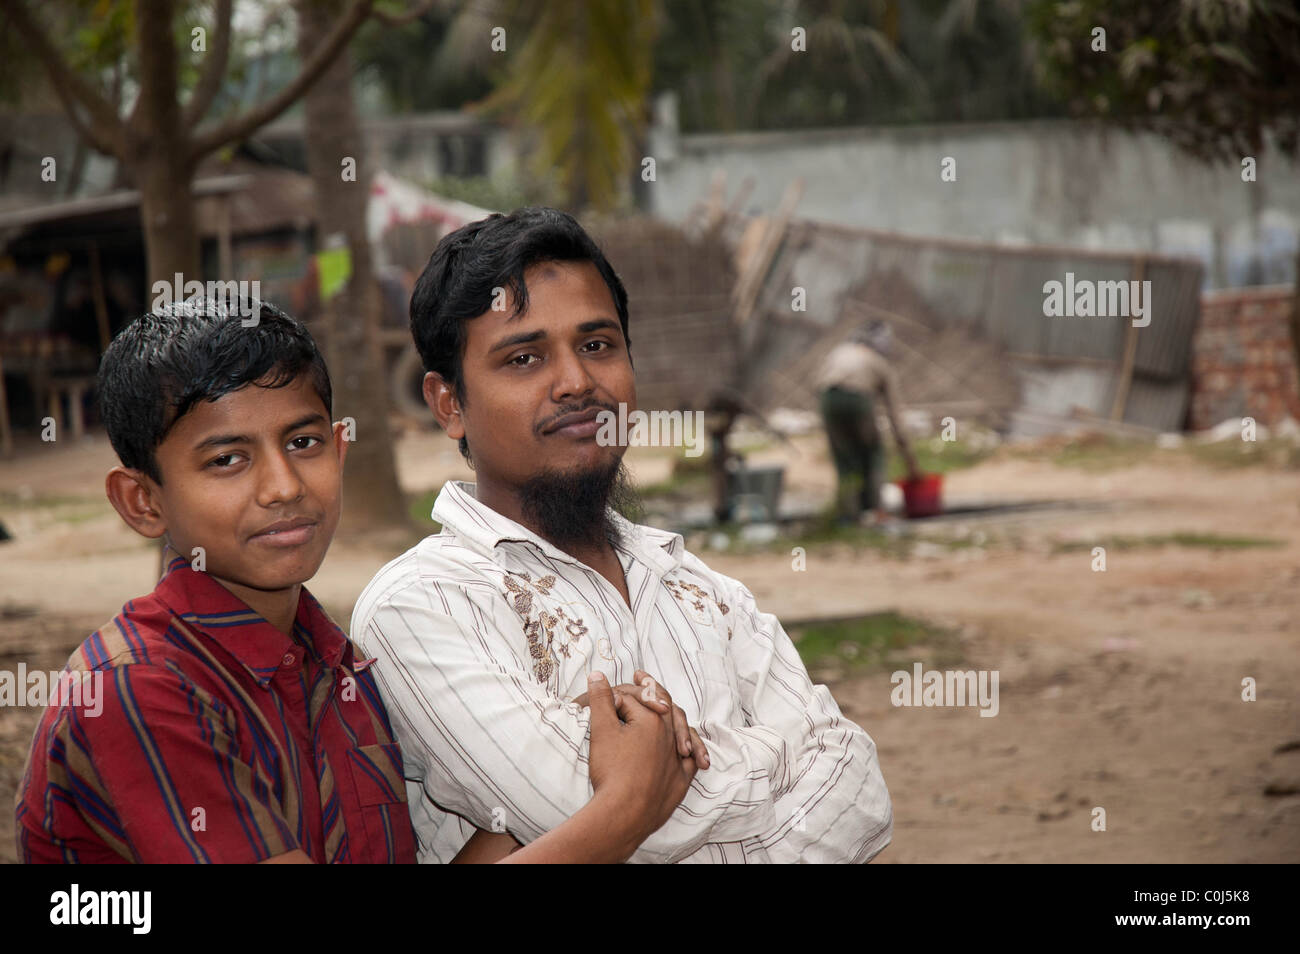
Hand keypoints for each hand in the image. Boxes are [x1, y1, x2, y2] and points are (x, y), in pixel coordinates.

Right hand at [583, 672, 697, 844]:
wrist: (623, 815)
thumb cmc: (611, 772)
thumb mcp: (601, 730)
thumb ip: (601, 699)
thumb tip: (598, 675)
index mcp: (653, 719)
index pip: (635, 697)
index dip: (618, 691)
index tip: (607, 688)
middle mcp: (671, 735)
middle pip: (664, 705)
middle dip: (652, 689)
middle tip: (642, 676)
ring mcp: (678, 759)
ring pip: (681, 729)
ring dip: (671, 714)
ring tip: (667, 707)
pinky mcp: (680, 781)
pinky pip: (690, 760)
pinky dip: (690, 750)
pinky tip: (686, 750)